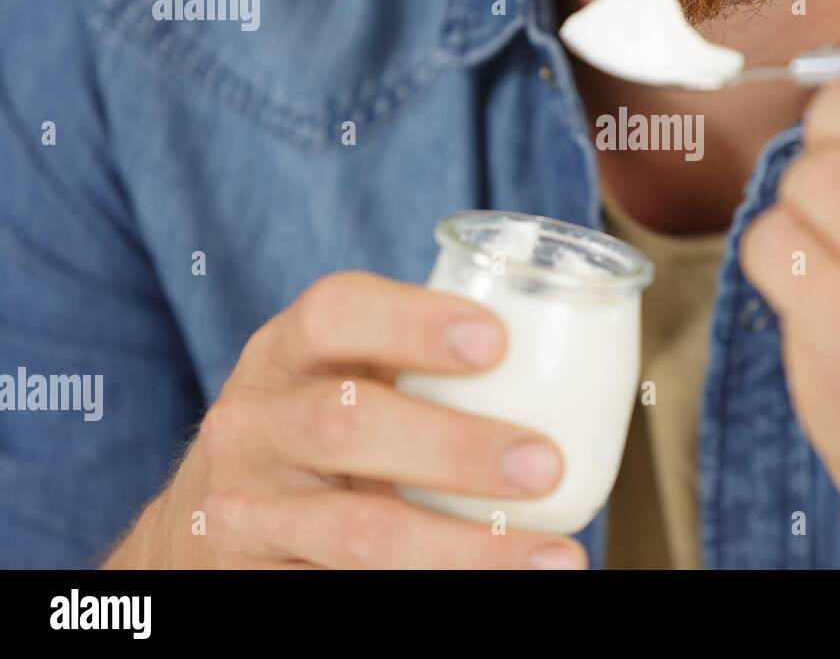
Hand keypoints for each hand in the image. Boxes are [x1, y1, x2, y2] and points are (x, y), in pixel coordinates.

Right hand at [103, 272, 586, 568]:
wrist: (202, 530)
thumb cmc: (310, 437)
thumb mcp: (335, 382)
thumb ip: (415, 367)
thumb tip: (573, 372)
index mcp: (286, 353)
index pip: (335, 313)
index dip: (415, 321)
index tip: (497, 340)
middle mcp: (254, 425)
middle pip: (347, 426)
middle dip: (456, 447)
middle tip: (544, 464)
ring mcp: (245, 512)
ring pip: (356, 532)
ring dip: (464, 548)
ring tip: (553, 556)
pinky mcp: (254, 581)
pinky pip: (343, 590)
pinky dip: (426, 588)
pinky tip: (497, 591)